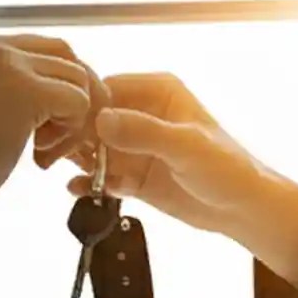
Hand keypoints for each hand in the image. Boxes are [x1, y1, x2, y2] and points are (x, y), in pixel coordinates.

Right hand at [0, 32, 105, 249]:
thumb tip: (36, 108)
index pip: (38, 49)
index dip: (52, 88)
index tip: (41, 130)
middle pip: (64, 55)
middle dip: (72, 97)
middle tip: (55, 142)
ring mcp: (7, 63)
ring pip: (76, 78)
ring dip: (70, 121)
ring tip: (40, 155)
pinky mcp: (24, 90)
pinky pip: (78, 102)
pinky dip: (70, 134)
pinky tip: (39, 158)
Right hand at [61, 73, 297, 285]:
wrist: (243, 209)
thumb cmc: (227, 169)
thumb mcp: (186, 146)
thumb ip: (144, 132)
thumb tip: (101, 121)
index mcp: (157, 92)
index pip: (106, 88)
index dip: (82, 105)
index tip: (63, 124)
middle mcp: (142, 115)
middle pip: (92, 118)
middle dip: (73, 135)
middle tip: (55, 152)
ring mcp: (135, 147)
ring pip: (92, 148)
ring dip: (75, 159)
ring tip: (58, 169)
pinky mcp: (131, 175)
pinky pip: (99, 176)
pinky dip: (87, 183)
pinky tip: (78, 191)